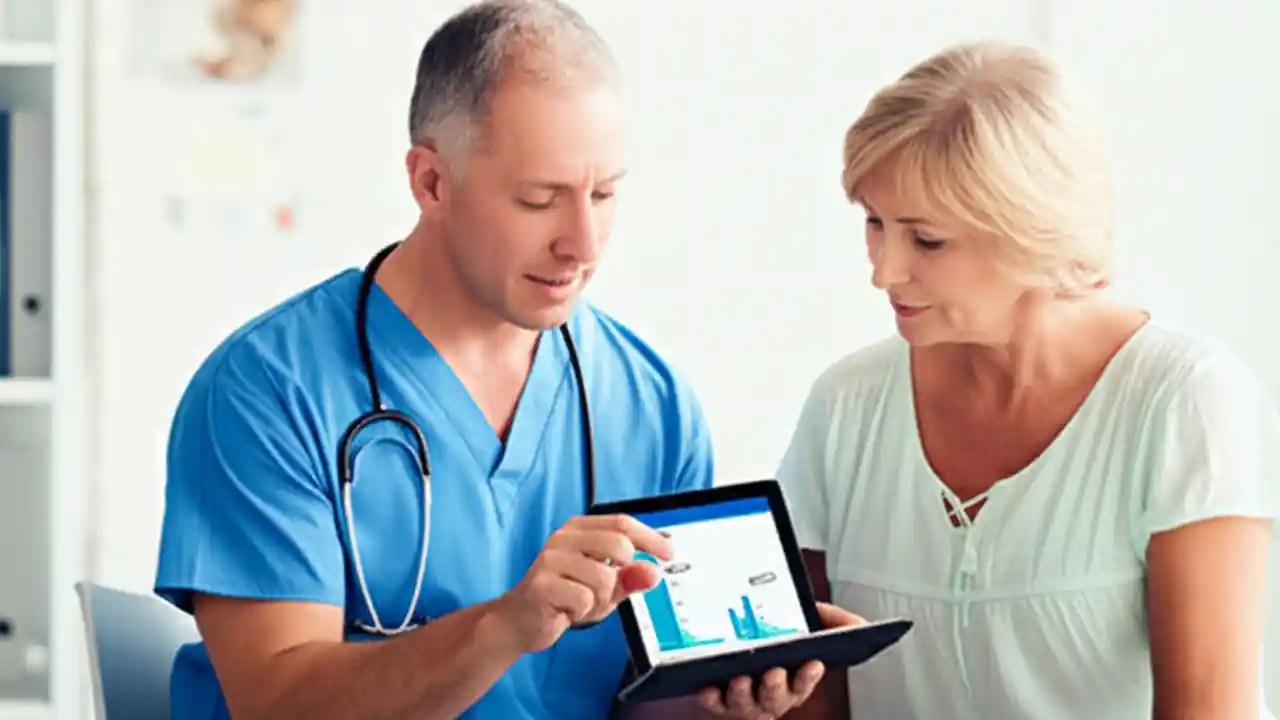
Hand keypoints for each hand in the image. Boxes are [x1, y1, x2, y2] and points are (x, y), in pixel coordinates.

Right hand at [493, 514, 671, 653]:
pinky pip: (584, 599)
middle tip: (608, 591)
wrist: (519, 621)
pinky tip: (567, 610)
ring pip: (604, 577)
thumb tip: (653, 571)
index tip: (669, 553)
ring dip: (601, 599)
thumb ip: (630, 578)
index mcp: (579, 529)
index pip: (622, 523)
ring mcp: (550, 560)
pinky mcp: (542, 585)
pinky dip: (583, 611)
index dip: (650, 538)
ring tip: (582, 602)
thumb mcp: (605, 588)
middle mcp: (563, 538)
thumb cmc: (564, 597)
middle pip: (618, 545)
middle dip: (622, 574)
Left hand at [696, 602, 865, 718]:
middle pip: (777, 697)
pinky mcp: (718, 698)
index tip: (813, 663)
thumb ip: (832, 620)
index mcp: (795, 677)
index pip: (806, 681)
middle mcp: (773, 693)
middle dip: (776, 687)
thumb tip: (860, 626)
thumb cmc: (778, 636)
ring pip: (746, 704)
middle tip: (773, 671)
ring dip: (743, 694)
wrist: (736, 640)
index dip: (809, 676)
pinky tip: (707, 685)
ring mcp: (745, 699)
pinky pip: (714, 703)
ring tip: (739, 678)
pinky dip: (712, 697)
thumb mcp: (806, 620)